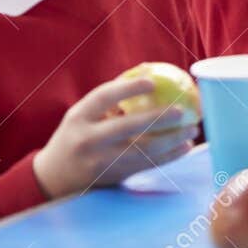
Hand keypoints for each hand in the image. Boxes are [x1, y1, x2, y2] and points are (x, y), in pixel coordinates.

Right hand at [33, 76, 199, 199]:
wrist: (56, 177)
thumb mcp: (82, 116)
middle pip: (127, 127)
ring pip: (142, 150)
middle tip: (181, 110)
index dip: (127, 88)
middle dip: (157, 118)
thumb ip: (109, 99)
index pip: (103, 98)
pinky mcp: (114, 176)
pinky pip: (147, 165)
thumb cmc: (76, 136)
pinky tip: (185, 146)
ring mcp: (101, 161)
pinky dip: (169, 156)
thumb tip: (148, 70)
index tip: (152, 81)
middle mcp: (88, 139)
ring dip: (171, 140)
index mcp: (78, 117)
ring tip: (192, 129)